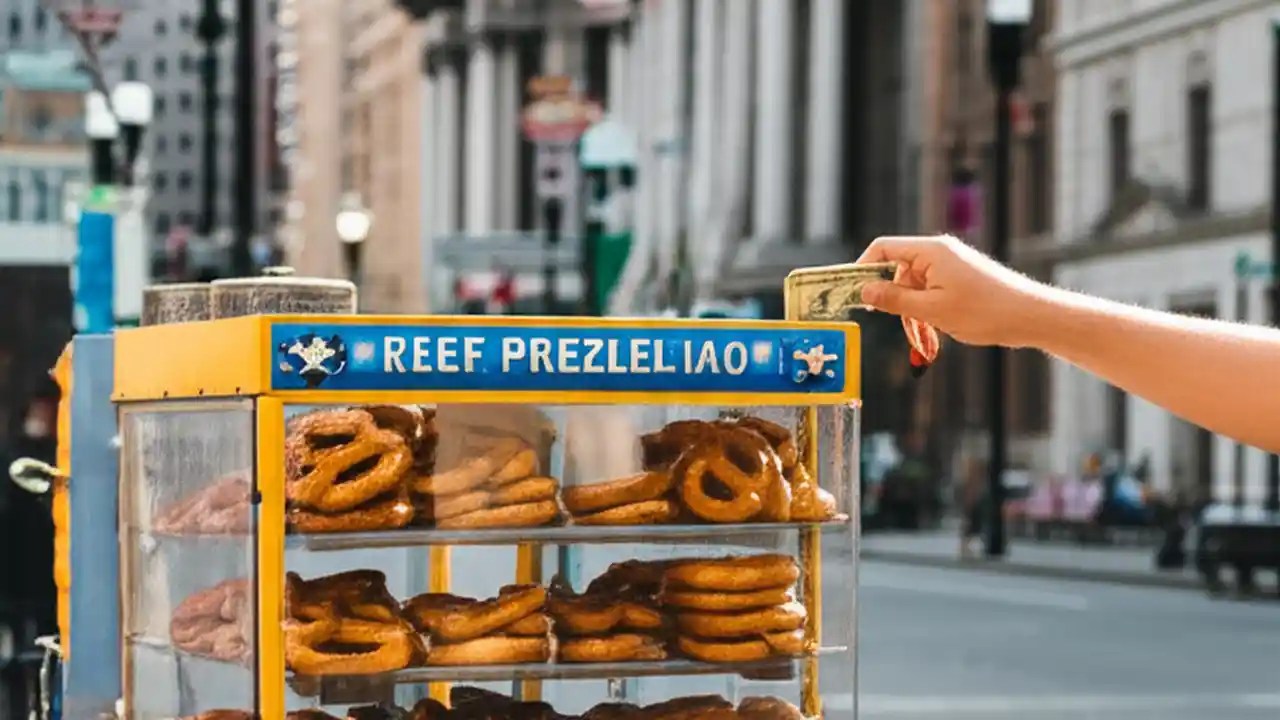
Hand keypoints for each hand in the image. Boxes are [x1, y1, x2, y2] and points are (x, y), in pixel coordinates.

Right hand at [856, 235, 1045, 346]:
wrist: (1030, 316)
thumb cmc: (986, 311)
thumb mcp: (932, 310)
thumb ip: (894, 300)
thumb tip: (864, 291)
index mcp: (930, 252)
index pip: (883, 249)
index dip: (862, 268)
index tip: (851, 292)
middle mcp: (938, 253)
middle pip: (897, 272)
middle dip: (893, 302)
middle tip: (899, 327)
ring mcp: (950, 266)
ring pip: (913, 288)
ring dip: (912, 314)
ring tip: (925, 340)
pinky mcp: (959, 279)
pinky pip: (930, 293)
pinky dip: (926, 313)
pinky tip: (935, 334)